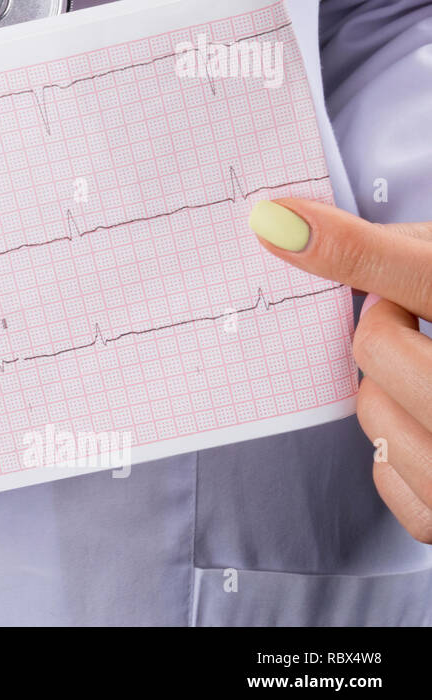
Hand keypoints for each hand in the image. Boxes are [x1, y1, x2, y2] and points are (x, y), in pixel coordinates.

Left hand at [249, 199, 431, 542]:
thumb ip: (401, 254)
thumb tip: (290, 230)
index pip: (424, 273)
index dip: (348, 247)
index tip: (282, 226)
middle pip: (379, 347)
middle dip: (378, 329)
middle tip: (403, 318)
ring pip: (371, 411)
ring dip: (380, 389)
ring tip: (428, 377)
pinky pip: (384, 473)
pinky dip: (391, 448)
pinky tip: (430, 426)